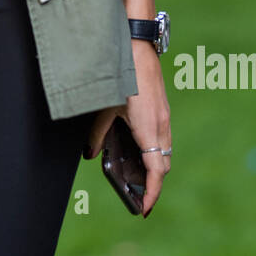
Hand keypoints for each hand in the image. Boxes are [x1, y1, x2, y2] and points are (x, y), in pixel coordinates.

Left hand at [83, 41, 170, 216]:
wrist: (138, 47)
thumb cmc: (122, 76)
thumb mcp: (105, 107)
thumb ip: (97, 133)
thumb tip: (89, 155)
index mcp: (148, 130)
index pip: (156, 171)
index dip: (151, 193)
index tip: (143, 209)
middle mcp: (161, 127)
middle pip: (163, 165)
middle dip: (153, 185)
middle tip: (138, 198)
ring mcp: (165, 118)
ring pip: (165, 152)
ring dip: (155, 168)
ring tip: (139, 179)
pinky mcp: (163, 110)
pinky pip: (163, 139)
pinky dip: (156, 152)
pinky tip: (141, 152)